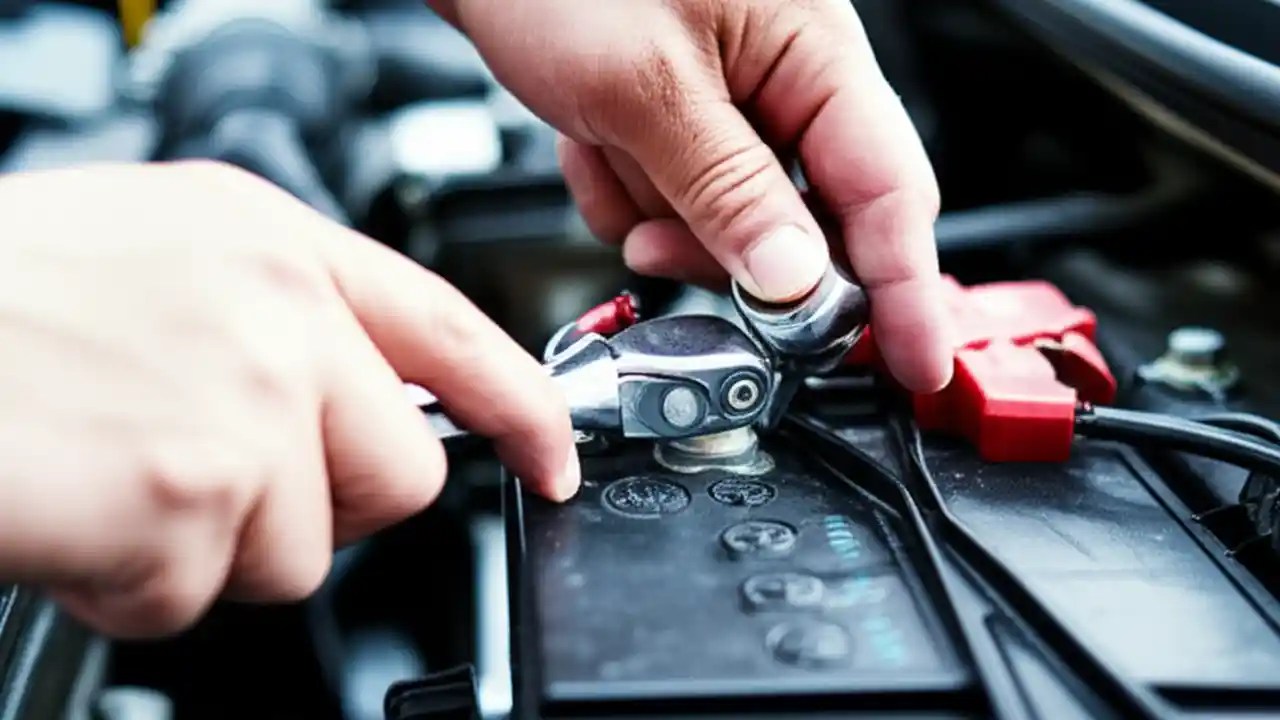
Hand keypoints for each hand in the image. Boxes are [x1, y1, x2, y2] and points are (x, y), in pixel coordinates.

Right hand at [0, 162, 575, 637]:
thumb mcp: (161, 257)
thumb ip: (278, 319)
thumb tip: (356, 397)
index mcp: (270, 243)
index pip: (450, 330)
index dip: (521, 405)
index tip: (549, 455)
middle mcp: (274, 313)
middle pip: (398, 470)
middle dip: (321, 504)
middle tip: (215, 479)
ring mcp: (242, 402)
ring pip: (306, 548)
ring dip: (212, 545)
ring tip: (117, 479)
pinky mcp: (194, 492)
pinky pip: (207, 593)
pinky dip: (139, 582)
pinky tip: (78, 512)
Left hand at [428, 0, 953, 391]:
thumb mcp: (645, 89)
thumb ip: (730, 192)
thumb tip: (797, 284)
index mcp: (815, 51)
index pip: (890, 192)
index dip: (905, 289)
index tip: (914, 365)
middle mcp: (789, 77)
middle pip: (808, 224)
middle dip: (726, 247)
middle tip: (663, 246)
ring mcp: (734, 102)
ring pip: (730, 226)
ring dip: (658, 209)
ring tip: (607, 147)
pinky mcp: (683, 120)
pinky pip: (676, 205)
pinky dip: (625, 190)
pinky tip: (592, 139)